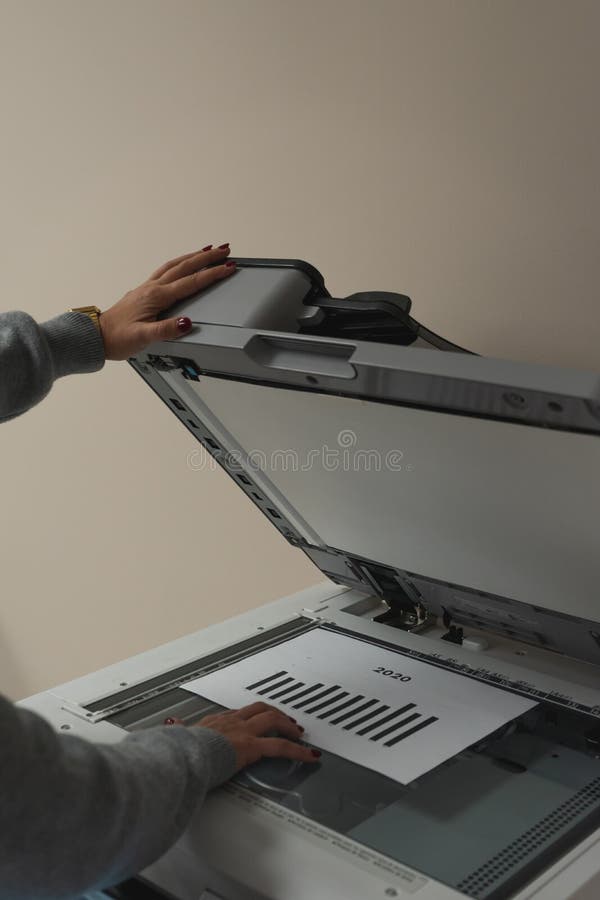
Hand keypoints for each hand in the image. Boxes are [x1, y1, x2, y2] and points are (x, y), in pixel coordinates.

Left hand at [98, 243, 235, 359]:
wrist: (98, 336)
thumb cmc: (118, 337)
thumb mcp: (143, 337)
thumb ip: (166, 330)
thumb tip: (187, 323)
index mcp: (157, 297)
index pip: (191, 282)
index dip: (211, 274)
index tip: (227, 267)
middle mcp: (153, 288)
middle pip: (185, 267)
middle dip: (207, 258)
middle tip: (225, 249)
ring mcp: (148, 287)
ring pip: (175, 265)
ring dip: (194, 256)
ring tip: (209, 251)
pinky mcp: (145, 291)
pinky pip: (166, 270)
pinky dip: (180, 263)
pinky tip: (182, 264)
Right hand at [165, 702, 320, 770]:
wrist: (183, 755)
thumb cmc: (179, 751)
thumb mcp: (177, 737)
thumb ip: (178, 730)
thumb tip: (171, 725)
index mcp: (214, 721)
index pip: (238, 714)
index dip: (251, 716)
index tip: (257, 719)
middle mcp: (231, 722)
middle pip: (259, 709)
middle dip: (275, 714)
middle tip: (287, 721)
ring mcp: (244, 732)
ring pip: (273, 720)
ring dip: (289, 725)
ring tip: (300, 734)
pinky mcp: (252, 746)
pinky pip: (281, 746)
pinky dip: (299, 750)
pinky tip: (310, 756)